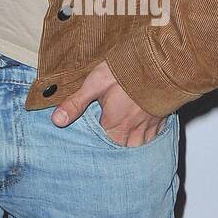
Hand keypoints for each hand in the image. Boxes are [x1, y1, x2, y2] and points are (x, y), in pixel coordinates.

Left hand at [50, 59, 166, 145]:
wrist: (159, 64)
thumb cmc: (126, 71)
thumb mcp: (94, 84)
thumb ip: (76, 103)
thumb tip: (56, 121)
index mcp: (114, 124)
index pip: (102, 147)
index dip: (96, 150)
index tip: (91, 153)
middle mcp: (132, 130)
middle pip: (122, 152)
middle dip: (114, 153)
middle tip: (106, 154)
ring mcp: (149, 126)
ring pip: (139, 148)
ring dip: (130, 148)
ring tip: (122, 147)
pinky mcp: (161, 120)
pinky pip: (154, 138)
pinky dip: (147, 140)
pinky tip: (143, 136)